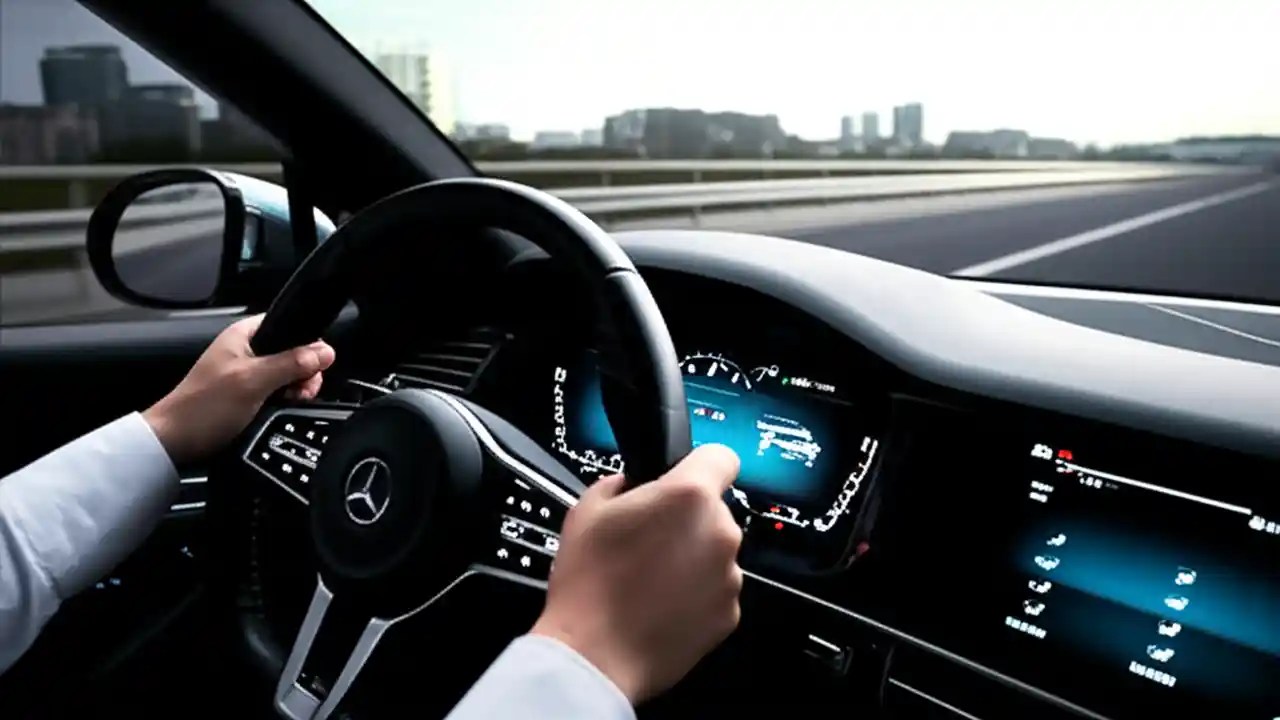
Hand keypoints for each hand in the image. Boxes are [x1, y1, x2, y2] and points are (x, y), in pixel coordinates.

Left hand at [142, 315, 335, 464]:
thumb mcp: (253, 381)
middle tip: (302, 390)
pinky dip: (286, 400)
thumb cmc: (205, 407)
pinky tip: (284, 409)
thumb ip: (291, 363)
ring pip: (288, 373)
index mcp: (244, 334)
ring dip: (297, 387)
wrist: (176, 442)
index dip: (307, 342)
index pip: (289, 324)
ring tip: (292, 401)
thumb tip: (326, 352)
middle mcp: (247, 349)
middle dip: (305, 370)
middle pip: (293, 351)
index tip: (315, 364)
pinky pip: (278, 391)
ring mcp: (247, 373)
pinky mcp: (248, 394)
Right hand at [530, 444, 742, 702]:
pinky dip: (694, 594)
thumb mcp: (588, 508)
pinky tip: (659, 603)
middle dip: (685, 520)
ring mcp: (728, 577)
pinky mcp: (728, 614)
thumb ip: (621, 483)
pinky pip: (715, 590)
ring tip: (648, 578)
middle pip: (714, 510)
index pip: (722, 457)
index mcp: (689, 496)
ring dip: (691, 558)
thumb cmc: (589, 583)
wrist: (594, 655)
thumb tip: (632, 485)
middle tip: (646, 540)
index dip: (701, 465)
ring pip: (714, 552)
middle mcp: (719, 533)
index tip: (686, 477)